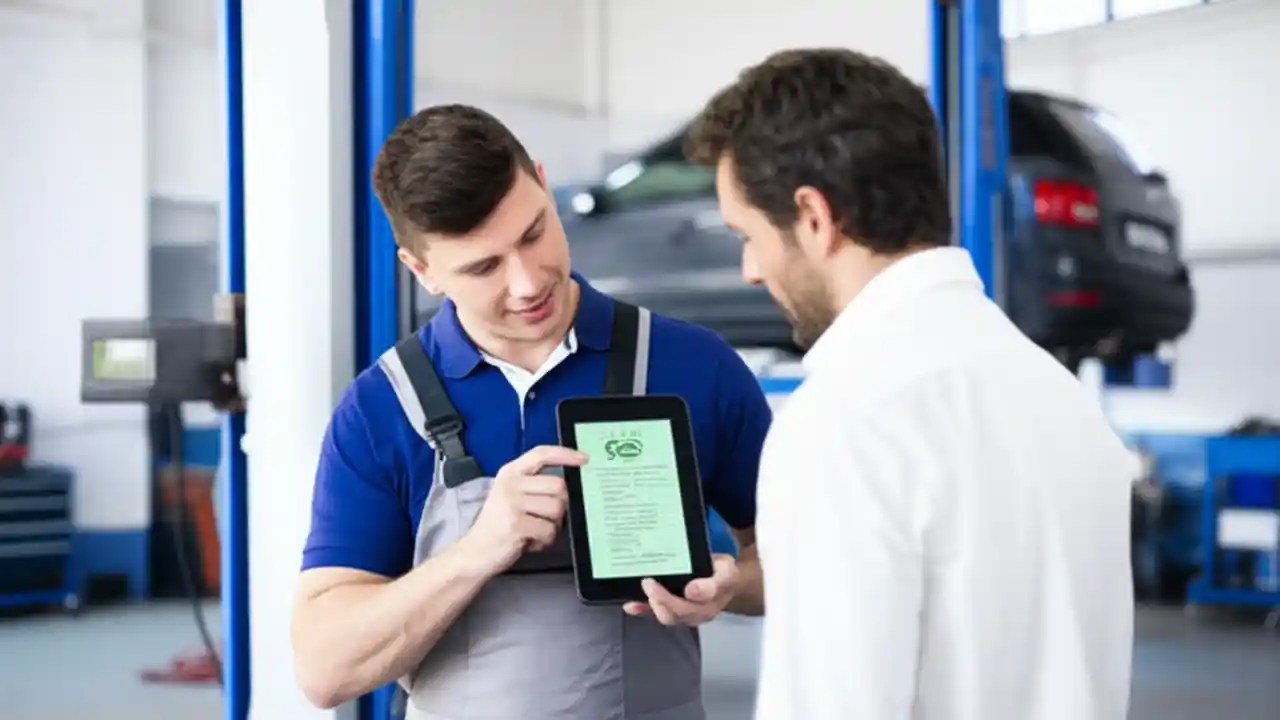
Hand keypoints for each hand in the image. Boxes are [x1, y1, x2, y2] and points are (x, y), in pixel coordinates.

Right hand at [459, 445, 586, 576]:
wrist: (474, 553)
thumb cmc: (499, 526)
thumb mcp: (512, 497)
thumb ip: (535, 486)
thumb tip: (571, 484)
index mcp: (510, 473)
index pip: (541, 454)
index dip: (565, 454)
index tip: (584, 458)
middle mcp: (510, 483)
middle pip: (558, 486)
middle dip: (561, 506)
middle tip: (546, 518)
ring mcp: (512, 503)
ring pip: (557, 509)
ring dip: (553, 526)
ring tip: (535, 531)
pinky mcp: (516, 524)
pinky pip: (549, 530)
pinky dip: (545, 540)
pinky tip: (530, 541)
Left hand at [623, 554, 738, 626]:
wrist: (717, 582)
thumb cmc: (720, 574)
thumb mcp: (726, 570)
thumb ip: (716, 581)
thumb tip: (693, 592)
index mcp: (716, 597)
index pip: (709, 596)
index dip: (699, 594)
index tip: (690, 589)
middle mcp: (700, 611)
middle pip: (681, 612)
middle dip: (664, 600)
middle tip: (650, 583)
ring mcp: (685, 615)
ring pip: (668, 616)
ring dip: (652, 606)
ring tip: (643, 589)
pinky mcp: (671, 613)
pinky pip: (655, 615)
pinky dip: (641, 610)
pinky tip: (629, 606)